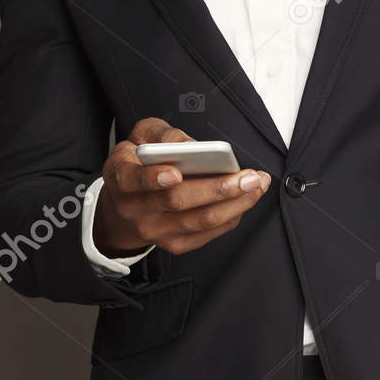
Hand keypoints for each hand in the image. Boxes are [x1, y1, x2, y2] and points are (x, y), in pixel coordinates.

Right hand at [92, 117, 270, 258]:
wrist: (125, 205)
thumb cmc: (138, 163)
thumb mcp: (140, 137)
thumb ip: (162, 135)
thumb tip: (189, 146)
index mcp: (121, 178)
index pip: (133, 180)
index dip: (153, 178)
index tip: (176, 173)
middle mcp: (135, 209)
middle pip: (178, 202)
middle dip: (218, 188)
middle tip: (249, 176)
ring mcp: (155, 231)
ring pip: (200, 221)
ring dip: (235, 203)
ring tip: (258, 184)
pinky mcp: (174, 244)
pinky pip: (208, 233)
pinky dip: (232, 215)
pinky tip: (246, 199)